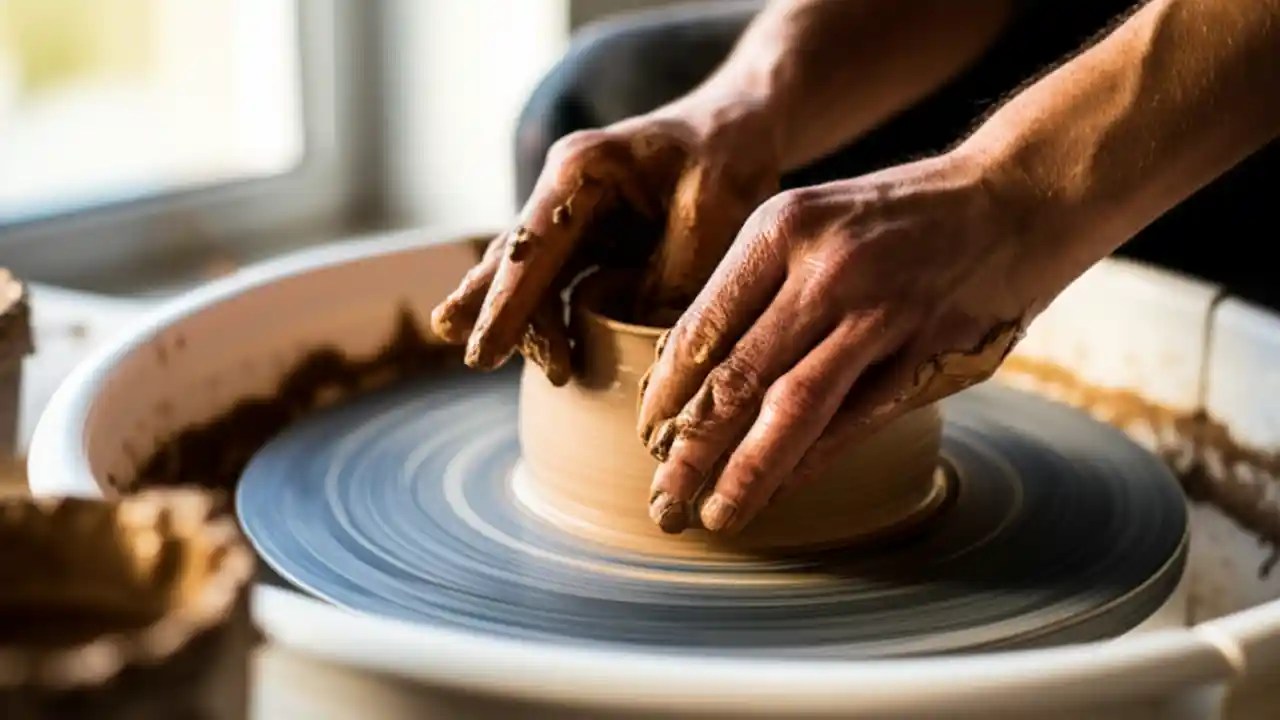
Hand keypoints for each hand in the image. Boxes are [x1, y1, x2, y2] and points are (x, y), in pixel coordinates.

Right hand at [430, 102, 779, 383]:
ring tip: (504, 360)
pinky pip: (562, 285)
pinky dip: (548, 316)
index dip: (508, 303)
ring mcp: (577, 219)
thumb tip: (640, 338)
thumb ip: (675, 275)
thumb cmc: (729, 155)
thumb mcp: (714, 211)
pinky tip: (534, 349)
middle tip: (481, 360)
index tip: (485, 350)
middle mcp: (566, 193)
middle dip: (497, 310)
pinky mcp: (597, 242)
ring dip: (522, 320)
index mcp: (583, 170)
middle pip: (518, 260)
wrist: (744, 125)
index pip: (534, 245)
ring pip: (533, 276)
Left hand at [638, 151, 1049, 534]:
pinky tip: (778, 491)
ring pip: (792, 408)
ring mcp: (879, 314)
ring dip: (744, 471)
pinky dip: (809, 462)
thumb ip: (759, 289)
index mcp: (781, 230)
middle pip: (736, 376)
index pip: (702, 326)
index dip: (668, 392)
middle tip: (662, 498)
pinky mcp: (926, 353)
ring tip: (712, 514)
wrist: (1013, 197)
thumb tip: (697, 374)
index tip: (647, 435)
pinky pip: (854, 422)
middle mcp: (824, 270)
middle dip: (690, 448)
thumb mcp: (814, 221)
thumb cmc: (897, 217)